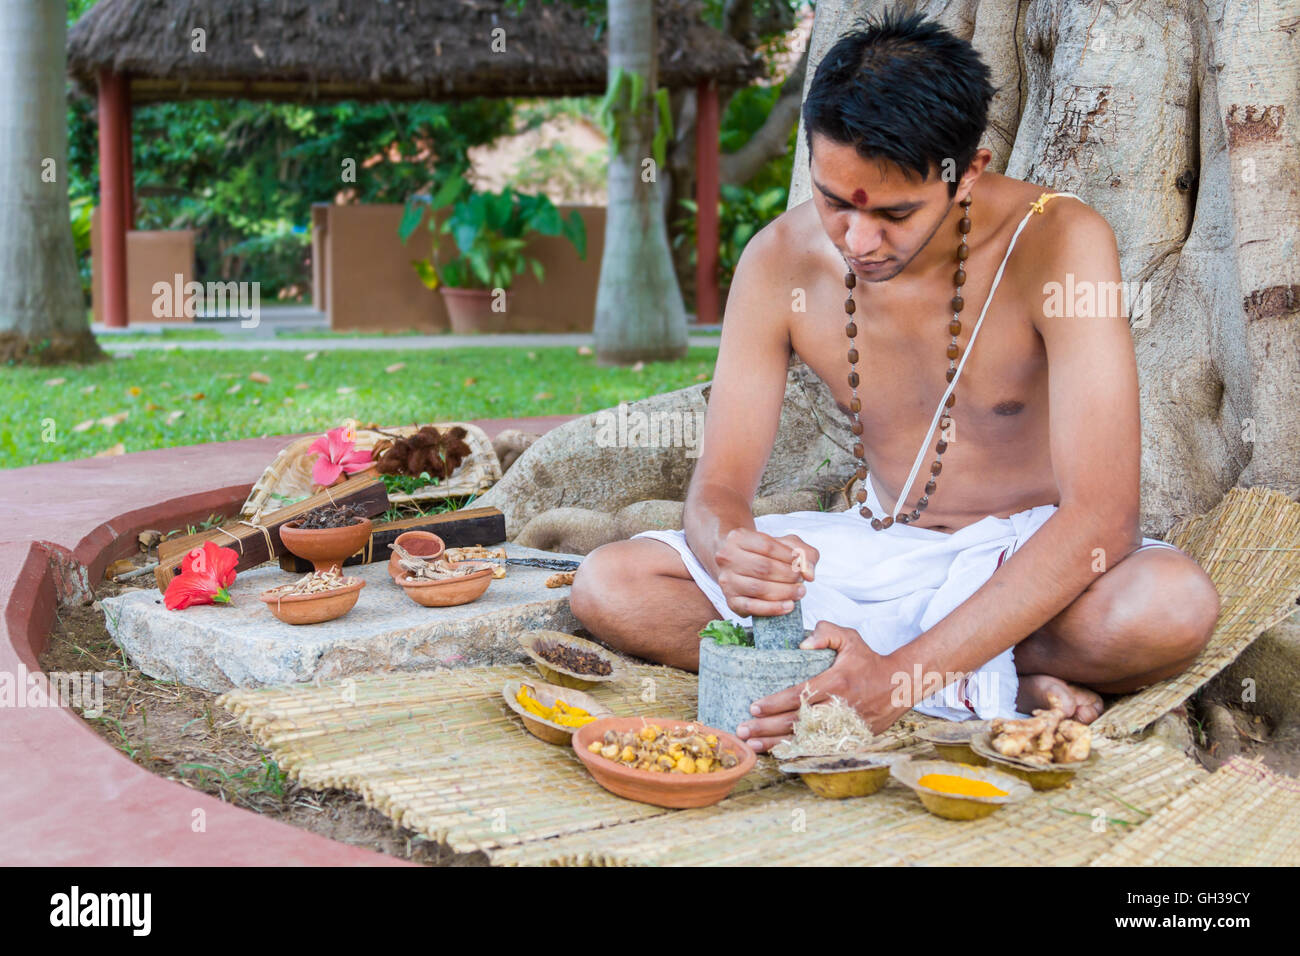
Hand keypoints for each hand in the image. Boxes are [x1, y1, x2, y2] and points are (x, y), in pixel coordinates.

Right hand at [714, 530, 817, 618]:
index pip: (767, 546)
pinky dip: (773, 608)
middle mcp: (727, 558)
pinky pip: (752, 607)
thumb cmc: (765, 553)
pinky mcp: (731, 601)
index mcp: (738, 538)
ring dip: (784, 592)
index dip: (788, 556)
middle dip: (788, 576)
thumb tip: (809, 574)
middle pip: (763, 568)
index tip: (801, 565)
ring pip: (758, 588)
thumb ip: (803, 553)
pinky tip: (788, 606)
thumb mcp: (785, 544)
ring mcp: (727, 580)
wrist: (739, 566)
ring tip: (800, 592)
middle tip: (801, 581)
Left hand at [735, 621, 909, 753]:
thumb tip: (802, 643)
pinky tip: (778, 754)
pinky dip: (797, 752)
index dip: (774, 704)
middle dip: (766, 728)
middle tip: (742, 730)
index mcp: (835, 683)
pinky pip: (818, 749)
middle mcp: (838, 707)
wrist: (900, 684)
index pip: (799, 696)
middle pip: (796, 722)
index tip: (754, 707)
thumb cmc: (869, 660)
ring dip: (776, 744)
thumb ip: (826, 633)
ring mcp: (844, 726)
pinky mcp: (850, 738)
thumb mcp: (850, 638)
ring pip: (805, 739)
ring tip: (753, 745)